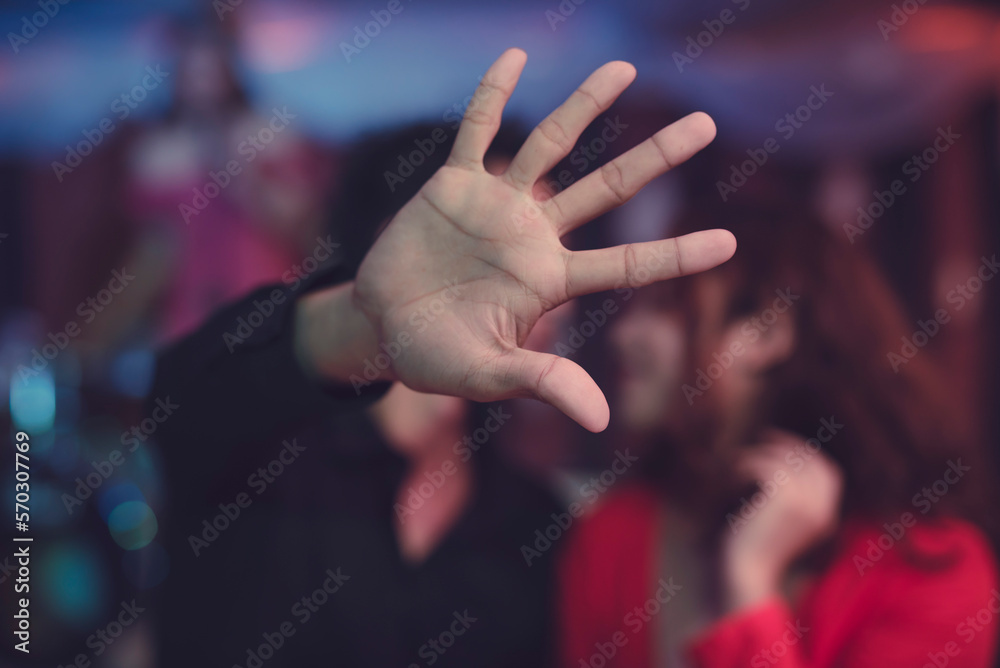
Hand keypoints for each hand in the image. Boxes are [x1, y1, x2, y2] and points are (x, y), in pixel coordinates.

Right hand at [298, 49, 735, 431]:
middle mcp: (535, 236)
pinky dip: (491, 95)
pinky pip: (475, 131)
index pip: (628, 264)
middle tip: (706, 125)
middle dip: (656, 158)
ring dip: (585, 106)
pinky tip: (515, 57)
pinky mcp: (454, 185)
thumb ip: (543, 382)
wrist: (380, 328)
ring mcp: (497, 206)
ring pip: (552, 146)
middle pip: (607, 188)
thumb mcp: (487, 375)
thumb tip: (603, 421)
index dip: (678, 253)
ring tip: (625, 68)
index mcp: (551, 282)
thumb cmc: (435, 358)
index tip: (732, 241)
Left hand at [722, 431, 842, 609]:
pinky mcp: (784, 498)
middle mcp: (822, 510)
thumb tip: (784, 466)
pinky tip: (734, 472)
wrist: (746, 572)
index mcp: (826, 519)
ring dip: (759, 454)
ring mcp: (805, 503)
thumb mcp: (782, 524)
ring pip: (784, 459)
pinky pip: (766, 465)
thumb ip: (794, 502)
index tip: (787, 445)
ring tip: (739, 461)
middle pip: (811, 460)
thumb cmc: (756, 549)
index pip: (829, 474)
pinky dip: (747, 463)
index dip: (810, 455)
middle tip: (764, 437)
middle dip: (789, 444)